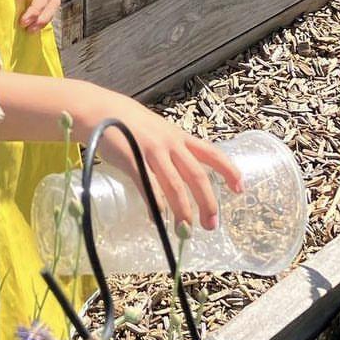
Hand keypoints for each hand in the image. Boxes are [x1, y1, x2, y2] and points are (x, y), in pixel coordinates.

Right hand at [77, 92, 243, 234]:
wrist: (99, 109)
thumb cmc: (128, 122)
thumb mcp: (157, 130)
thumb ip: (169, 150)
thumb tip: (180, 174)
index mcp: (179, 137)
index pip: (212, 153)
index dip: (229, 171)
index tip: (240, 189)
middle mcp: (170, 143)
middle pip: (197, 176)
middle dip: (207, 202)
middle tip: (211, 225)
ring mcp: (152, 151)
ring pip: (175, 185)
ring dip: (184, 211)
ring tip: (186, 230)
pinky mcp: (132, 159)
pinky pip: (148, 187)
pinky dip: (156, 205)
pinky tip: (157, 219)